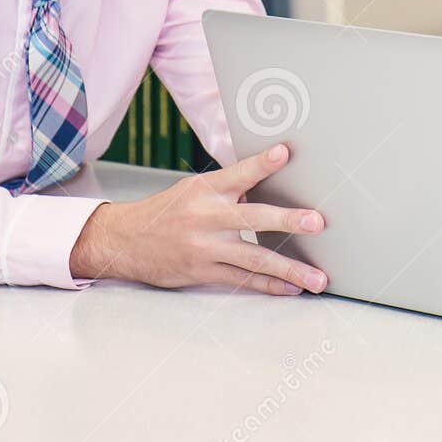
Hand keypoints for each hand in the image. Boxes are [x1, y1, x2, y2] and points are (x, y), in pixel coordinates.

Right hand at [68, 144, 327, 294]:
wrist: (124, 241)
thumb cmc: (166, 212)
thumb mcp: (193, 189)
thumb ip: (228, 189)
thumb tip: (267, 185)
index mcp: (205, 190)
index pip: (238, 173)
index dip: (262, 163)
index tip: (285, 152)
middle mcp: (206, 217)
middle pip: (252, 217)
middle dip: (287, 220)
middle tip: (317, 222)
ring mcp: (206, 248)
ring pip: (254, 259)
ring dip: (290, 269)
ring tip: (317, 278)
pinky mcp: (203, 272)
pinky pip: (243, 280)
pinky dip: (270, 286)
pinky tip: (292, 289)